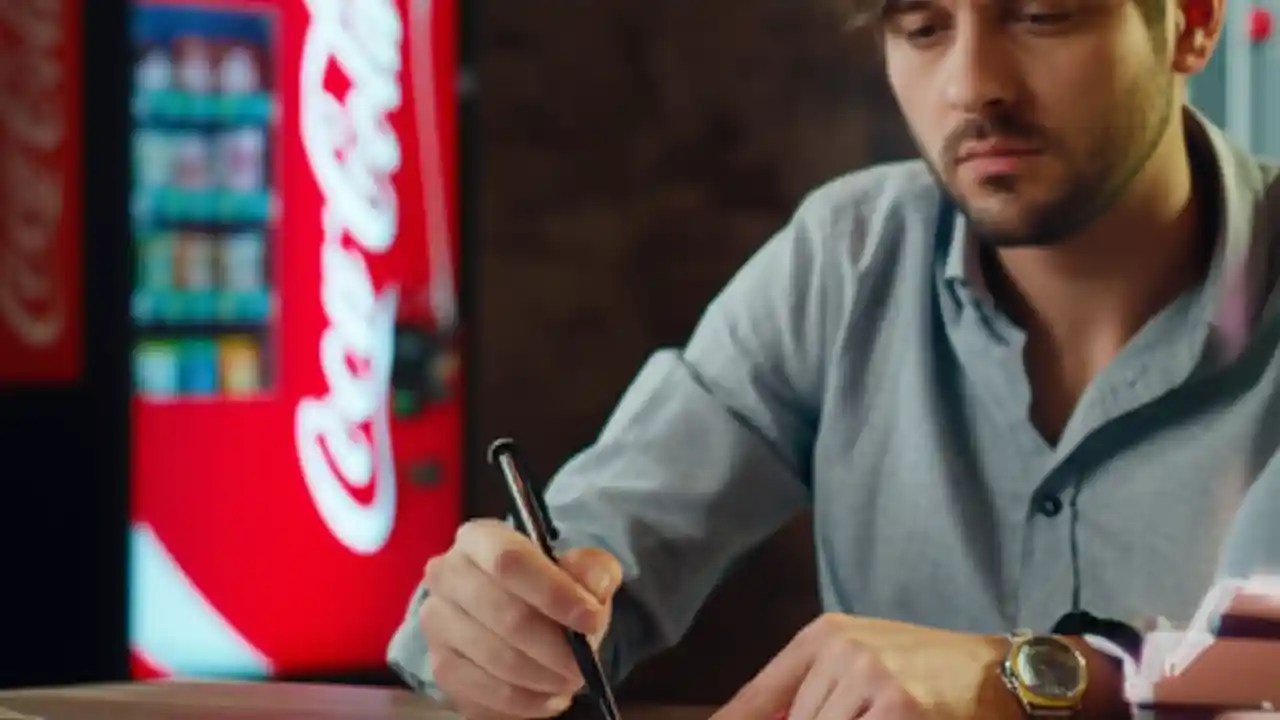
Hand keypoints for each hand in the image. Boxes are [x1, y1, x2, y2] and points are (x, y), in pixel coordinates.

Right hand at [419, 518, 622, 718]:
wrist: (516, 613)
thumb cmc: (548, 586)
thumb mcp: (581, 568)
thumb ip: (593, 570)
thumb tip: (594, 590)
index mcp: (479, 538)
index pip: (510, 561)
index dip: (554, 593)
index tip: (591, 620)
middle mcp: (447, 574)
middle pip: (505, 614)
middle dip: (555, 647)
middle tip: (583, 664)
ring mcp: (438, 622)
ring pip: (497, 658)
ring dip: (543, 677)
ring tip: (570, 679)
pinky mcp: (440, 665)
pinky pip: (485, 691)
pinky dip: (525, 701)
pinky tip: (548, 696)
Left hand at [712, 614, 1012, 719]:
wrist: (996, 669)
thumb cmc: (923, 670)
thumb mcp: (858, 663)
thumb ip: (807, 692)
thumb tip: (755, 718)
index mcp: (823, 636)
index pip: (759, 696)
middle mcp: (841, 652)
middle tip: (852, 715)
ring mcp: (871, 679)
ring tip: (873, 713)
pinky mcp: (900, 709)